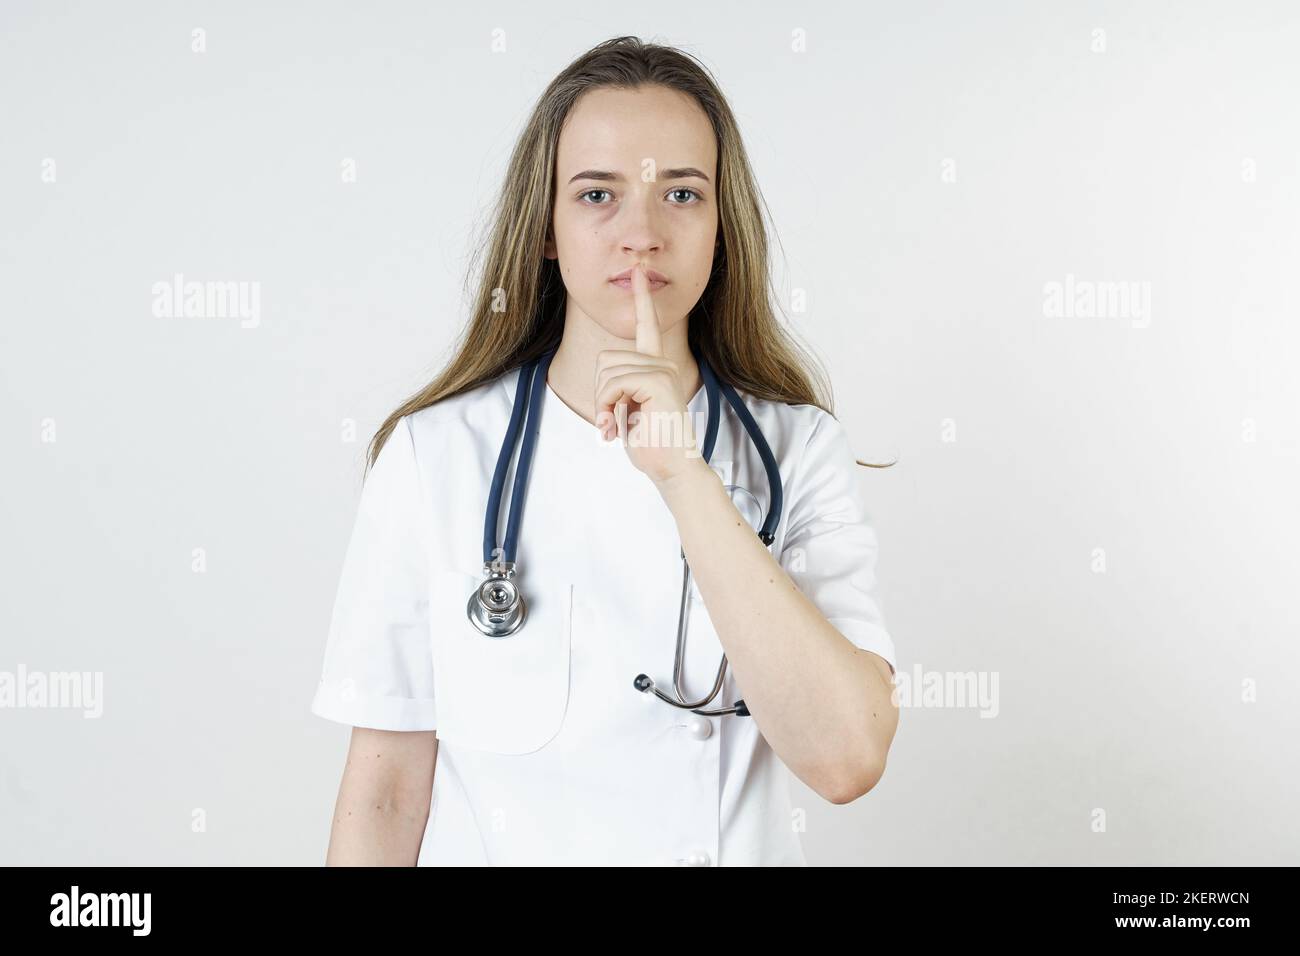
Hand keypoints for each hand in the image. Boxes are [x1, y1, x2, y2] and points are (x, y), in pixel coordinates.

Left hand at [593, 262, 706, 484]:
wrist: (673, 469)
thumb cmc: (652, 445)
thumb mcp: (629, 411)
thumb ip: (621, 388)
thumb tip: (606, 380)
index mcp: (657, 367)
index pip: (647, 327)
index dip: (642, 300)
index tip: (638, 272)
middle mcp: (662, 363)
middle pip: (605, 359)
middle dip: (600, 394)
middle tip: (612, 422)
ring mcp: (663, 370)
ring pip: (606, 372)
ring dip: (604, 404)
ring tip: (618, 426)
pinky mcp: (658, 381)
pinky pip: (615, 384)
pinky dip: (608, 408)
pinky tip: (619, 427)